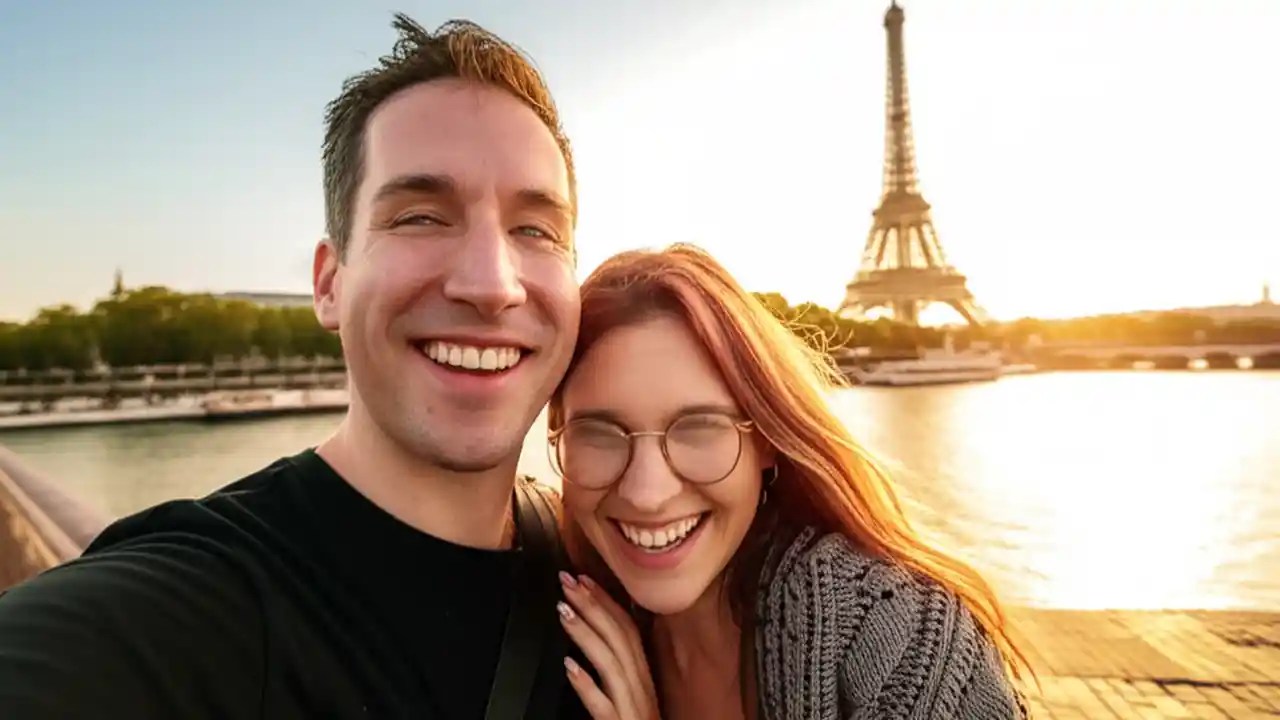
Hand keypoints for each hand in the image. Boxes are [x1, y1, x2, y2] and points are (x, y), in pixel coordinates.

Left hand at [558, 572, 659, 719]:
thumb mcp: (631, 695)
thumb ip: (618, 670)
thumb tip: (596, 640)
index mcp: (642, 676)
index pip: (627, 629)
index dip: (606, 601)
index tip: (583, 578)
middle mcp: (641, 687)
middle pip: (619, 638)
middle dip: (592, 606)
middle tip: (566, 581)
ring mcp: (632, 708)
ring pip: (610, 664)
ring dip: (586, 635)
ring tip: (563, 612)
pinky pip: (603, 706)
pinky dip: (587, 685)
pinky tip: (569, 668)